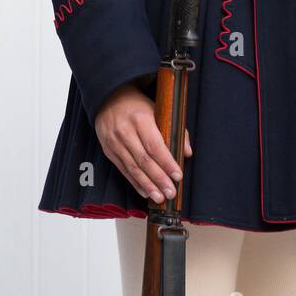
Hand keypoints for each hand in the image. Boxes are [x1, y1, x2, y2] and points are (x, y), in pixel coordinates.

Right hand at [95, 83, 191, 203]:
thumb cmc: (137, 105)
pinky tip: (145, 192)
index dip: (167, 163)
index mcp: (140, 119)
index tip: (178, 176)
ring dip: (147, 185)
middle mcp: (125, 132)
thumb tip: (186, 152)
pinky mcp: (109, 150)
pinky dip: (135, 182)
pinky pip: (123, 170)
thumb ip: (174, 130)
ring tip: (159, 197)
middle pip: (144, 160)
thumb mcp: (157, 109)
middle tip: (171, 192)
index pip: (155, 146)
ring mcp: (115, 142)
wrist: (109, 98)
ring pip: (133, 168)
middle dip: (159, 179)